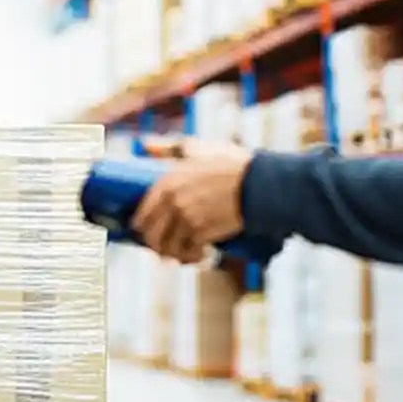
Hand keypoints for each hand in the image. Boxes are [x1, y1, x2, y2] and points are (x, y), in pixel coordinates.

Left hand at [131, 138, 253, 263]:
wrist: (259, 183)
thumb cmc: (231, 164)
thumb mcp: (198, 150)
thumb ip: (170, 149)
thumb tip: (145, 144)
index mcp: (168, 182)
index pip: (143, 215)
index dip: (143, 227)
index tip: (149, 232)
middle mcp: (173, 202)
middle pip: (151, 236)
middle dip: (157, 246)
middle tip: (167, 248)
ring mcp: (187, 219)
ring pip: (169, 249)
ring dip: (176, 255)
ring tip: (186, 253)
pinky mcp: (203, 233)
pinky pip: (189, 253)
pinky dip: (193, 257)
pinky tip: (201, 254)